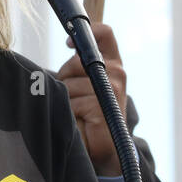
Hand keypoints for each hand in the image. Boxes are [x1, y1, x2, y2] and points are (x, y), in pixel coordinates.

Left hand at [56, 22, 126, 176]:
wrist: (105, 149)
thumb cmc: (90, 113)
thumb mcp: (86, 83)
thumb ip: (81, 64)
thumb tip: (70, 43)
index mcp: (112, 63)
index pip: (104, 33)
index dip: (86, 32)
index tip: (69, 44)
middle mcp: (116, 72)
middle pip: (74, 62)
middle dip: (65, 79)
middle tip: (74, 98)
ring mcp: (113, 89)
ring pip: (69, 85)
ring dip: (66, 100)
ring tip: (78, 113)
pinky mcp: (104, 107)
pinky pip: (73, 103)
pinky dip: (70, 114)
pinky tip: (81, 122)